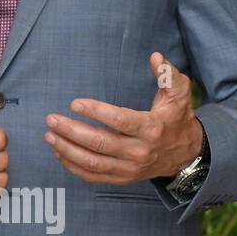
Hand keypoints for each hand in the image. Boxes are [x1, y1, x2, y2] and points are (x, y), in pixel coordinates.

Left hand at [44, 51, 202, 184]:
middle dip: (72, 131)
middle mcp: (139, 151)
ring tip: (49, 135)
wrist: (186, 155)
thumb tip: (156, 57)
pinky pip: (94, 176)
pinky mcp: (123, 178)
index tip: (74, 103)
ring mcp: (130, 168)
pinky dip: (73, 166)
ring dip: (67, 149)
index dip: (95, 111)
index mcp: (151, 128)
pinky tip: (59, 152)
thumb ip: (168, 75)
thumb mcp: (179, 95)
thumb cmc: (176, 120)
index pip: (119, 120)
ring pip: (93, 162)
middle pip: (99, 143)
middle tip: (51, 119)